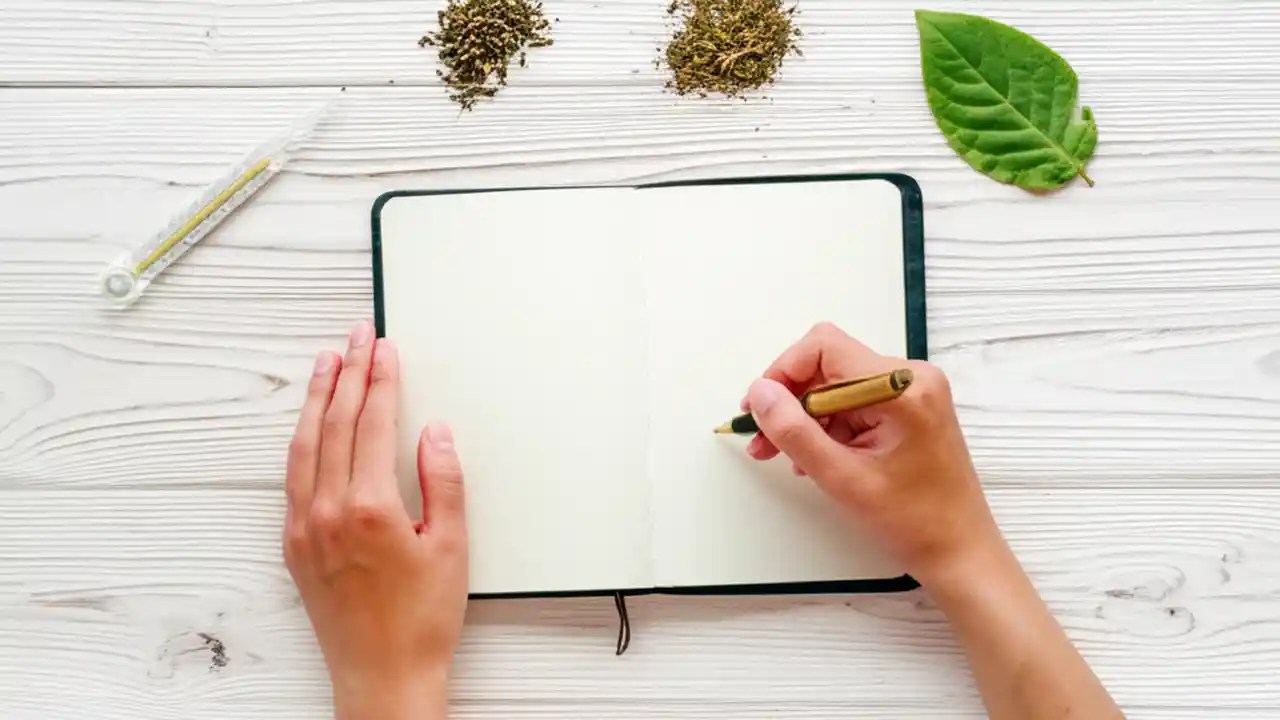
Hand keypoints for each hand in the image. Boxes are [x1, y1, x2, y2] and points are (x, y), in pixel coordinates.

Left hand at [284, 319, 467, 719]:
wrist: (383, 675)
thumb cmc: (422, 620)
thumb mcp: (451, 547)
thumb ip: (444, 483)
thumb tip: (434, 433)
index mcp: (370, 507)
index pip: (373, 424)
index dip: (380, 380)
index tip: (384, 349)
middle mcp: (328, 512)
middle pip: (336, 425)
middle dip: (348, 375)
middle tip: (357, 338)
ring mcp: (305, 528)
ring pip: (305, 446)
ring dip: (317, 400)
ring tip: (327, 363)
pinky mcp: (294, 546)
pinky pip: (294, 478)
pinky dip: (302, 441)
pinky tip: (310, 426)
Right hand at [743, 322, 999, 586]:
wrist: (960, 551)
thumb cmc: (915, 521)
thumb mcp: (842, 477)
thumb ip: (795, 432)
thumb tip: (760, 394)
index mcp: (902, 386)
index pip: (824, 347)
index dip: (782, 372)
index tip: (759, 408)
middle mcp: (911, 377)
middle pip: (828, 365)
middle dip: (790, 400)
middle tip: (761, 438)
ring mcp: (913, 392)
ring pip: (837, 385)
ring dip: (806, 417)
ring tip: (785, 455)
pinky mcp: (909, 408)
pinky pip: (854, 402)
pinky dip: (829, 425)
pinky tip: (814, 456)